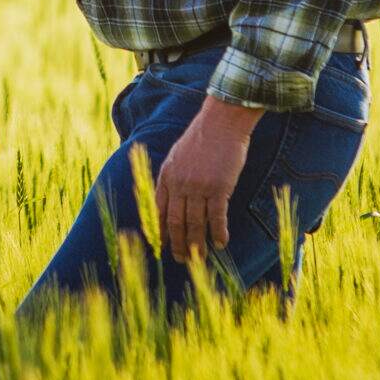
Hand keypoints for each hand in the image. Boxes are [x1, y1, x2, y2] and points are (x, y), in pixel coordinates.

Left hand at [154, 95, 263, 262]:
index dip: (159, 230)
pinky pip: (216, 218)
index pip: (157, 209)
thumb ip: (173, 175)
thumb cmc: (203, 136)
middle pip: (175, 222)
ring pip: (195, 224)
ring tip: (199, 257)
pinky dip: (218, 233)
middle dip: (177, 243)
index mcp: (166, 175)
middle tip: (181, 259)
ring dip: (197, 244)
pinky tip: (221, 243)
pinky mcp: (218, 188)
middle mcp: (179, 184)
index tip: (161, 244)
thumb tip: (172, 196)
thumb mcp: (178, 154)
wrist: (222, 121)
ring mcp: (198, 187)